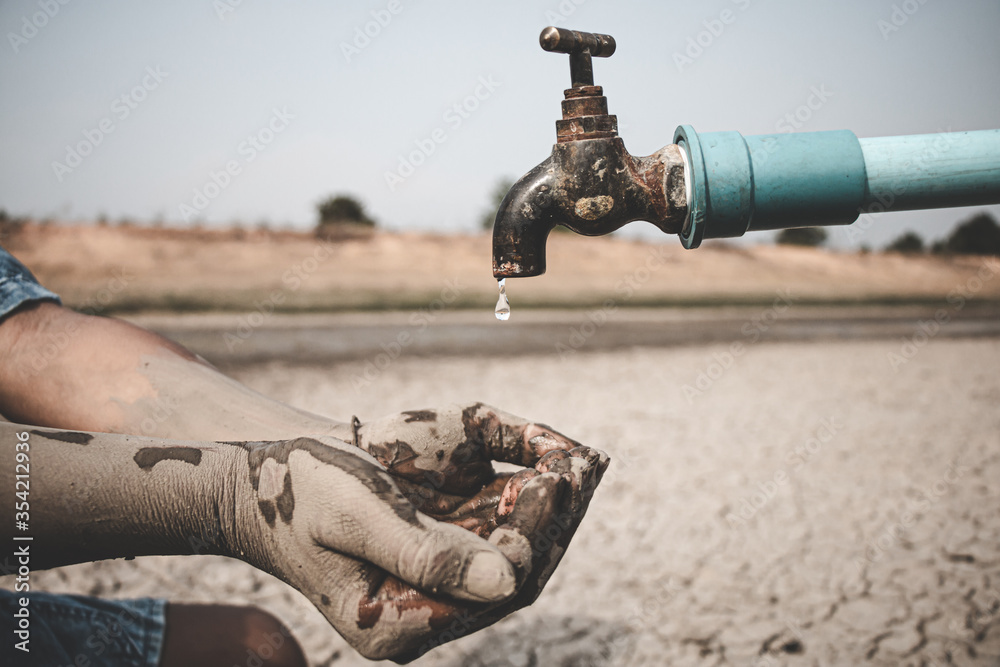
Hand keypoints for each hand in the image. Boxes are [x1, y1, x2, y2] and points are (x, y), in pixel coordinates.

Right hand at [230, 403, 607, 661]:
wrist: (270, 473)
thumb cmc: (303, 495)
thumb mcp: (358, 518)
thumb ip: (427, 554)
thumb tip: (509, 582)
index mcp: (398, 624)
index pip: (489, 593)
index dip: (531, 538)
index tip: (556, 482)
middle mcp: (428, 608)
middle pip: (513, 572)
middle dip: (552, 518)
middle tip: (585, 466)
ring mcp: (438, 575)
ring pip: (514, 546)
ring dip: (551, 504)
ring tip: (586, 460)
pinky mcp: (443, 540)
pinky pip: (498, 519)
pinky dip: (527, 487)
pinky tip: (553, 456)